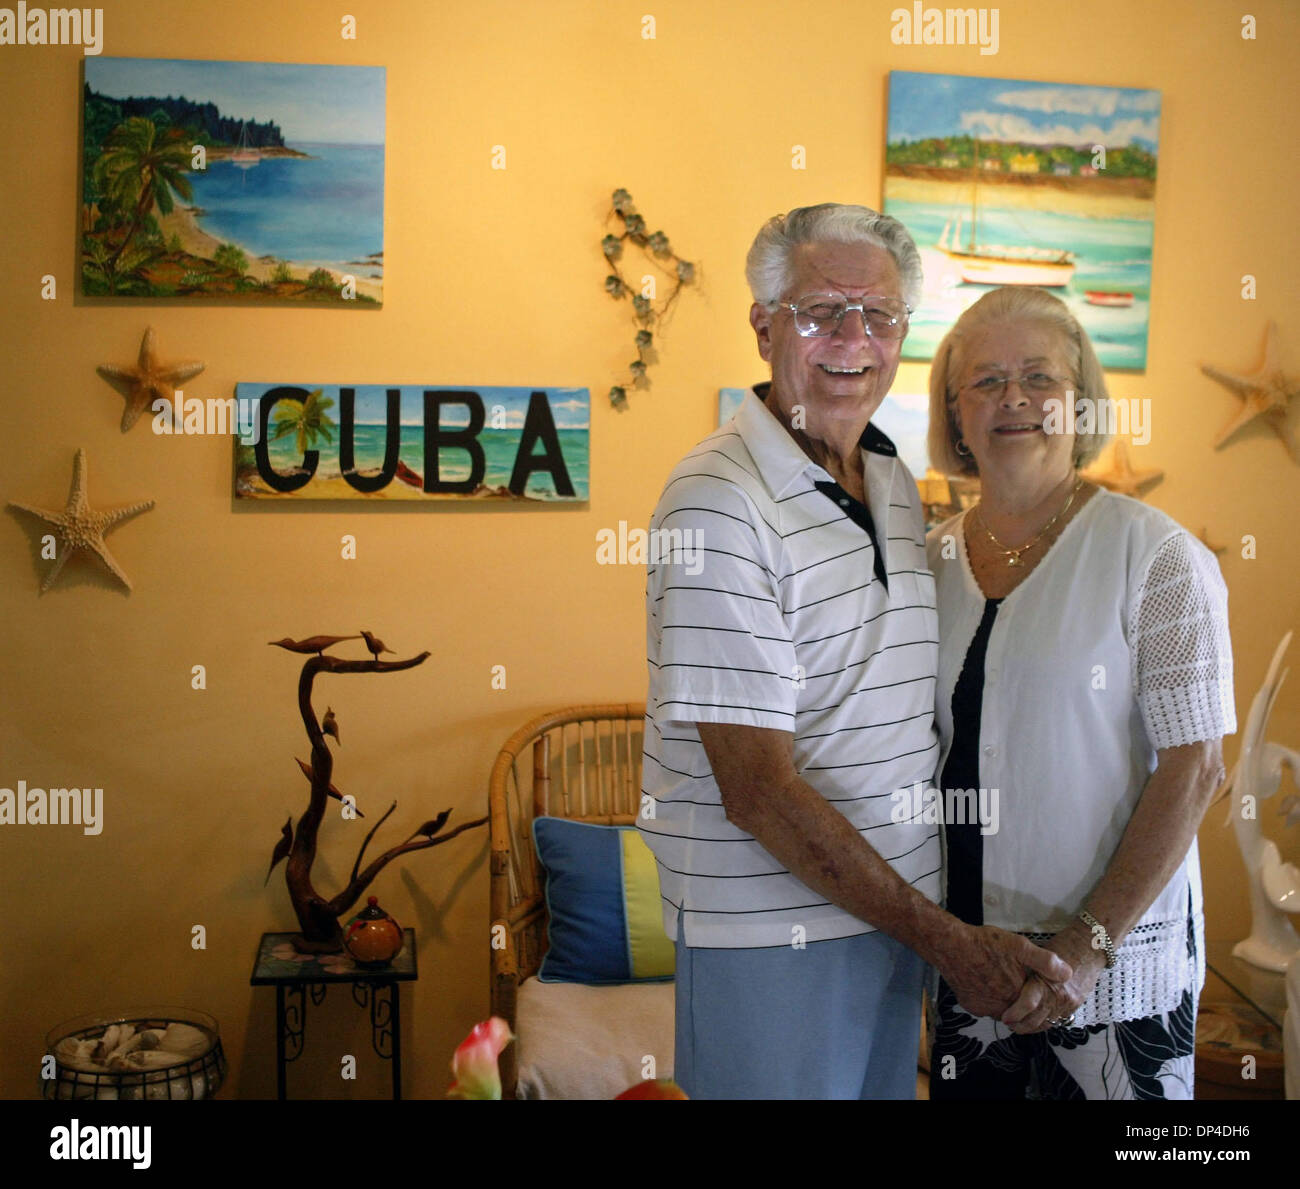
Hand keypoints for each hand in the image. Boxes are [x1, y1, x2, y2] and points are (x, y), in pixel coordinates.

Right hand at [940, 925, 1072, 1018]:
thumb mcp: (1019, 946)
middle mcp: (1002, 1007)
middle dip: (1017, 995)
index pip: (1034, 1001)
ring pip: (1001, 1008)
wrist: (949, 945)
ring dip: (1003, 998)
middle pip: (1017, 1006)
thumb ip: (1045, 961)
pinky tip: (982, 980)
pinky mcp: (970, 1006)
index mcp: (1018, 994)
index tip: (1028, 978)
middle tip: (1011, 976)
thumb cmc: (985, 944)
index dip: (1033, 990)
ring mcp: (984, 1008)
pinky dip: (986, 998)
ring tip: (997, 977)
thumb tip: (1068, 974)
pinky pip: (984, 1006)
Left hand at [1000, 921, 1106, 1033]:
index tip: (1004, 1017)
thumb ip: (1028, 971)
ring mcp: (1069, 1003)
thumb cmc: (1063, 945)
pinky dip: (1045, 1023)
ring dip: (1032, 1027)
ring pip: (1047, 1023)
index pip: (1028, 1004)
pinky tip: (1035, 1023)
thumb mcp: (1040, 953)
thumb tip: (1008, 981)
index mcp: (1047, 980)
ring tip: (1018, 1027)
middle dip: (1020, 1025)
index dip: (1014, 1013)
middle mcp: (1059, 995)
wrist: (1091, 947)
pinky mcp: (1075, 1005)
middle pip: (1037, 1019)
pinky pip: (1058, 1020)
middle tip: (1007, 1024)